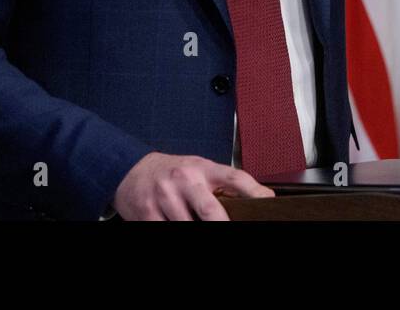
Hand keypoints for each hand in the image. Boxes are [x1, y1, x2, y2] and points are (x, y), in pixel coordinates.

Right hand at [112, 151, 274, 219]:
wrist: (131, 170)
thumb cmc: (173, 172)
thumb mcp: (198, 169)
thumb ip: (219, 184)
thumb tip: (249, 204)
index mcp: (203, 168)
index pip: (235, 177)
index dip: (254, 190)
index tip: (268, 201)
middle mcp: (184, 180)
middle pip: (210, 209)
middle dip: (222, 224)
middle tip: (233, 227)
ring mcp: (164, 197)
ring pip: (186, 225)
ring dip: (195, 229)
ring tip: (198, 223)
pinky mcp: (147, 213)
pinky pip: (165, 230)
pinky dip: (174, 231)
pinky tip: (177, 225)